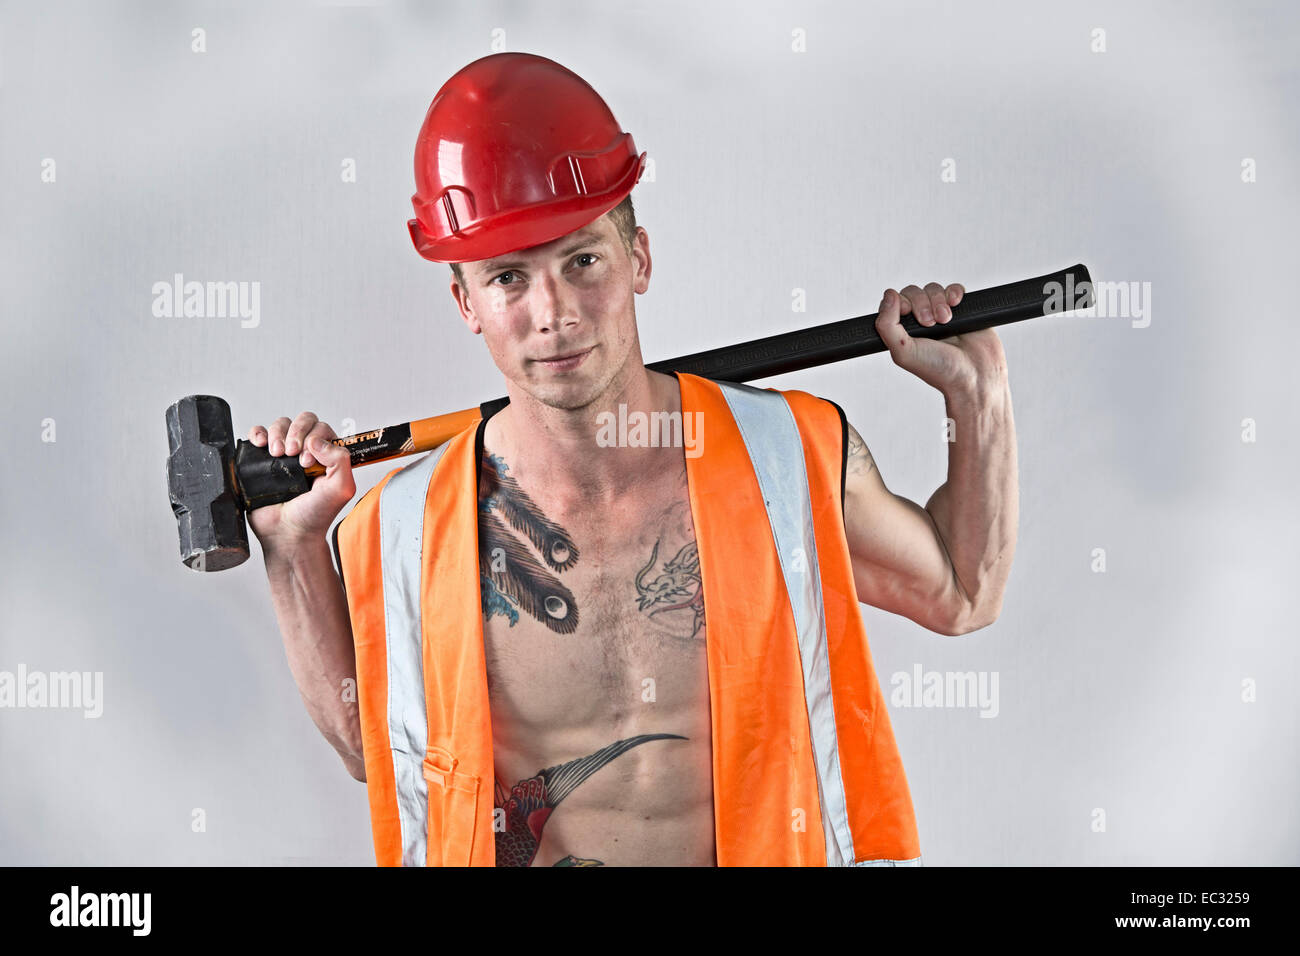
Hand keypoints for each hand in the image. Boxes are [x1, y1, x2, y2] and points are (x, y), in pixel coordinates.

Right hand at [245, 411, 355, 548]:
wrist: (288, 534)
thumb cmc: (315, 515)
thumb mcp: (341, 489)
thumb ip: (341, 461)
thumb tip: (317, 440)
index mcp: (327, 456)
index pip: (322, 429)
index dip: (315, 438)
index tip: (307, 462)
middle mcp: (305, 452)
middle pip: (303, 421)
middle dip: (296, 432)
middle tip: (292, 455)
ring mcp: (283, 455)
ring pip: (280, 424)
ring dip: (277, 434)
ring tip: (277, 455)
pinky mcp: (261, 460)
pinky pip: (257, 434)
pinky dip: (257, 433)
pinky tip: (261, 445)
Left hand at [876, 282, 1006, 393]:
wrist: (975, 375)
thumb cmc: (940, 370)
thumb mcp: (904, 353)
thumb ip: (887, 326)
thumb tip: (888, 295)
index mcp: (904, 331)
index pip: (895, 302)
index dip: (901, 302)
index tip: (909, 313)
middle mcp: (921, 322)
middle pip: (914, 292)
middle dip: (922, 304)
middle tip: (930, 323)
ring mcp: (941, 314)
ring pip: (933, 289)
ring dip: (938, 301)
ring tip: (946, 320)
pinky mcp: (962, 310)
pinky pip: (954, 289)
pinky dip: (954, 292)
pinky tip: (955, 304)